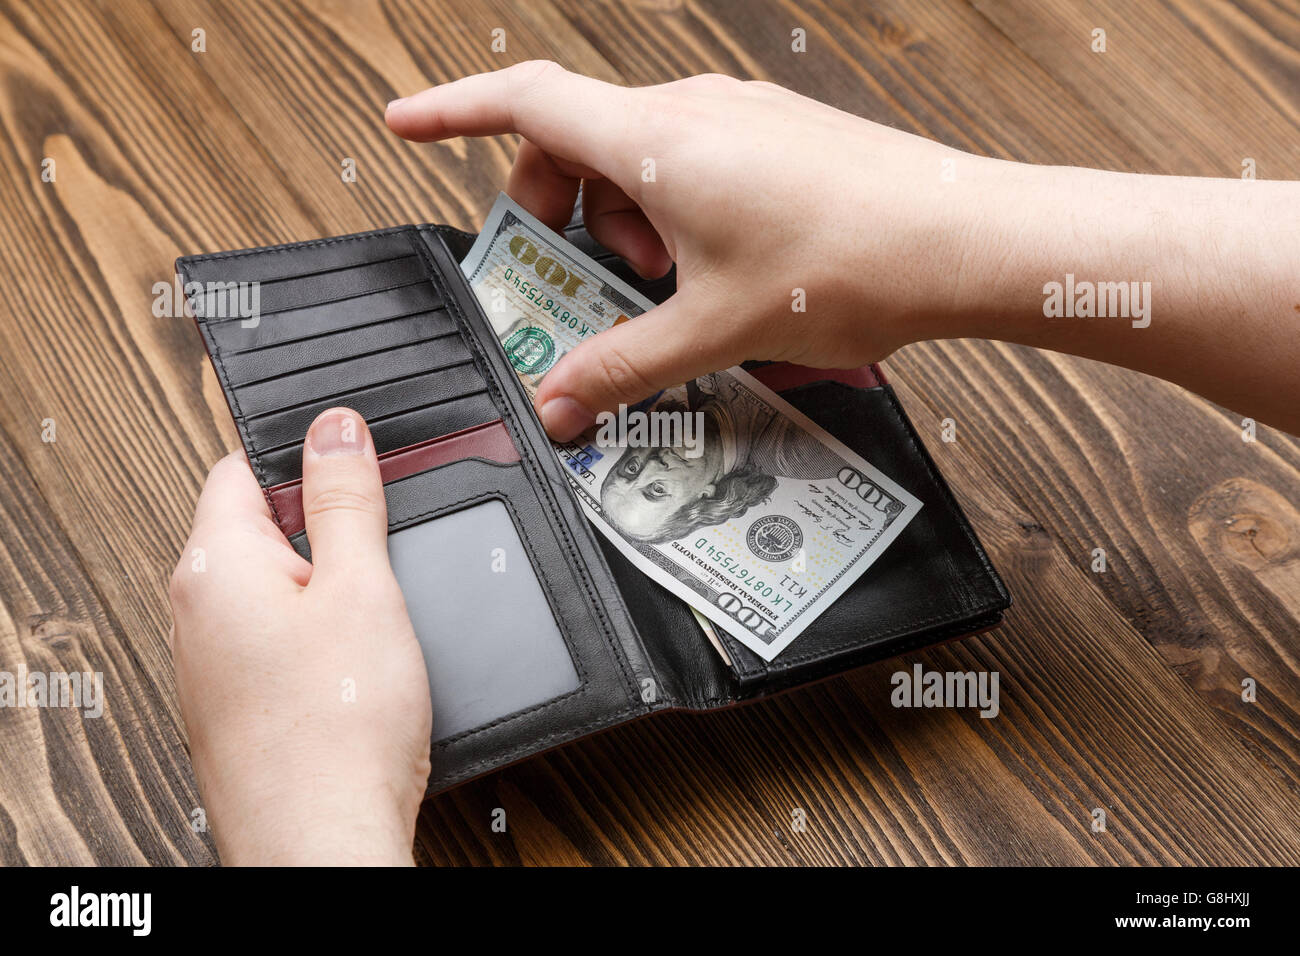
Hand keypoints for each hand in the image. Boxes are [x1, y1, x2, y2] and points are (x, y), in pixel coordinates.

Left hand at [169, 409, 430, 864]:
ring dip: (325, 587)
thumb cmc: (335, 729)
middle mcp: (195, 610)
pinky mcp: (235, 702)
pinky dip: (316, 637)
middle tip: (380, 557)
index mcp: (213, 564)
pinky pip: (274, 639)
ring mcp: (210, 661)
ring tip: (372, 623)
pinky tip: (356, 666)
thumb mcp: (362, 586)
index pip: (241, 467)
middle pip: (259, 526)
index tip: (356, 470)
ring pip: (273, 587)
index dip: (306, 459)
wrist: (320, 841)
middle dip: (324, 529)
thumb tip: (334, 428)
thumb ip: (346, 499)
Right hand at [387, 63, 993, 438]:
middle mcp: (692, 110)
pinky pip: (689, 163)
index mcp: (657, 141)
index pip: (524, 101)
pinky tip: (710, 277)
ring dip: (623, 223)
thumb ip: (622, 368)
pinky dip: (672, 215)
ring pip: (636, 157)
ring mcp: (737, 118)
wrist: (962, 239)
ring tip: (664, 294)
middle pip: (576, 141)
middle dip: (557, 212)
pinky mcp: (772, 137)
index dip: (453, 112)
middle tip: (577, 284)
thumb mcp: (712, 331)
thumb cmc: (853, 261)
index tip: (407, 126)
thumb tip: (562, 402)